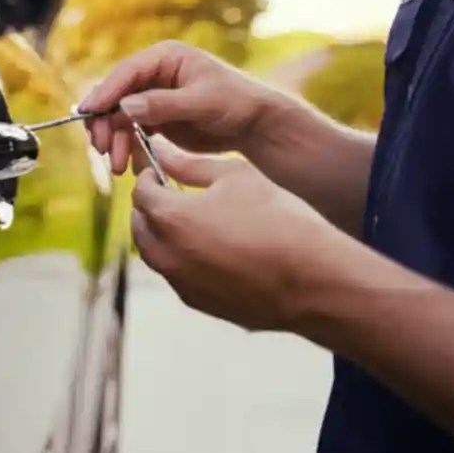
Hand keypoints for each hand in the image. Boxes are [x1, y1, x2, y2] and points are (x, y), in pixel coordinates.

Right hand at [78, 40, 279, 174]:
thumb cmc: (237, 103)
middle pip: (115, 95)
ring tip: (117, 165)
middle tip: (101, 147)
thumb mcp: (203, 102)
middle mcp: (154, 74)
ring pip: (117, 116)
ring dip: (112, 140)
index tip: (90, 113)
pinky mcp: (154, 118)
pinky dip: (123, 146)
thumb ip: (164, 104)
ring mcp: (152, 96)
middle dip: (104, 122)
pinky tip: (126, 164)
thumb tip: (125, 106)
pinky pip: (128, 131)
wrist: (255, 125)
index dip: (106, 92)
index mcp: (165, 57)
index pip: (126, 72)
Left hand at [129, 135, 341, 331]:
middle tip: (172, 193)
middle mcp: (166, 255)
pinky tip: (209, 249)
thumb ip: (189, 163)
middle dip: (150, 206)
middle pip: (139, 224)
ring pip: (154, 253)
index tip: (163, 172)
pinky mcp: (197, 302)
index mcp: (170, 217)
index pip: (140, 191)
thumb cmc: (280, 219)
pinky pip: (175, 275)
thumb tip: (160, 149)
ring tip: (190, 220)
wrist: (314, 281)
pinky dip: (180, 259)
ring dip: (161, 234)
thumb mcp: (236, 175)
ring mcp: (179, 283)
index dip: (149, 177)